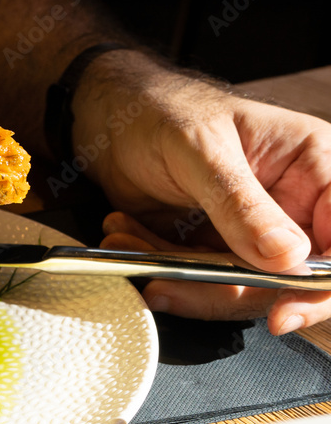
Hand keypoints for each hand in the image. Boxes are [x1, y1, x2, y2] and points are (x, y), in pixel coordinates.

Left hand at [71, 51, 330, 333]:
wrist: (112, 120)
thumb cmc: (163, 112)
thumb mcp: (201, 150)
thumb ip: (240, 203)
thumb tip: (288, 257)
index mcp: (313, 167)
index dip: (322, 281)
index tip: (284, 310)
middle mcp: (292, 207)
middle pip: (294, 279)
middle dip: (233, 293)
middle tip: (177, 291)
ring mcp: (253, 235)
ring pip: (240, 290)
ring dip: (181, 278)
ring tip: (127, 238)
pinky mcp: (214, 252)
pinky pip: (199, 284)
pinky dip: (160, 270)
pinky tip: (124, 235)